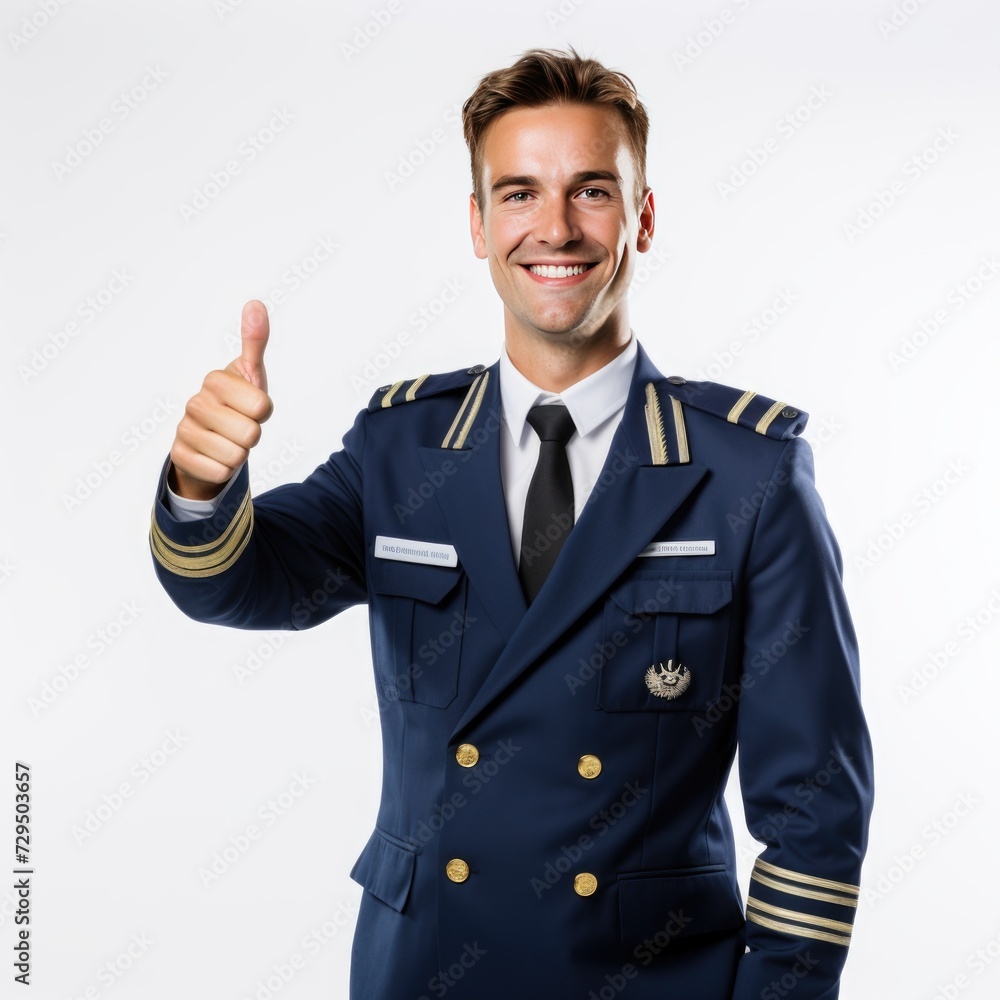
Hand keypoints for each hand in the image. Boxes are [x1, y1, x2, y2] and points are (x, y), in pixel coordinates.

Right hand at [169, 300, 273, 499]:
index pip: (264, 407)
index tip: (251, 407)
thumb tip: (256, 303)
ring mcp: (184, 430)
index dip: (264, 413)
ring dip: (239, 454)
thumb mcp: (250, 375)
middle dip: (252, 436)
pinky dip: (223, 471)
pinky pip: (220, 473)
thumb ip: (255, 342)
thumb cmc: (236, 405)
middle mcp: (195, 402)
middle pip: (251, 434)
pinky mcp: (179, 457)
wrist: (209, 441)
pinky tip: (214, 457)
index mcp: (215, 380)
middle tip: (239, 427)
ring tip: (227, 441)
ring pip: (236, 456)